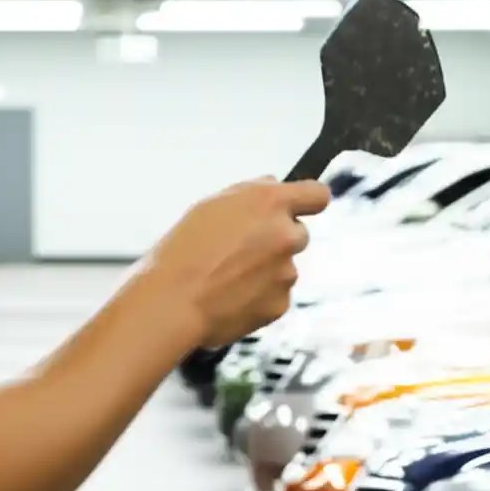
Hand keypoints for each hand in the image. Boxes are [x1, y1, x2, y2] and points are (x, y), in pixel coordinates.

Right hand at [147, 177, 329, 345]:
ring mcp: (287, 272)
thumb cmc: (181, 252)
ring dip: (265, 271)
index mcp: (269, 203)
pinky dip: (259, 297)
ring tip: (226, 278)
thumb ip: (251, 194)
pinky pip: (276, 295)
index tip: (304, 207)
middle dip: (278, 239)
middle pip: (299, 233)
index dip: (310, 201)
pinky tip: (230, 298)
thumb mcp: (210, 206)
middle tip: (242, 250)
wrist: (172, 304)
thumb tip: (274, 186)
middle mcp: (286, 235)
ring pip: (285, 267)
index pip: (318, 194)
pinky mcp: (282, 303)